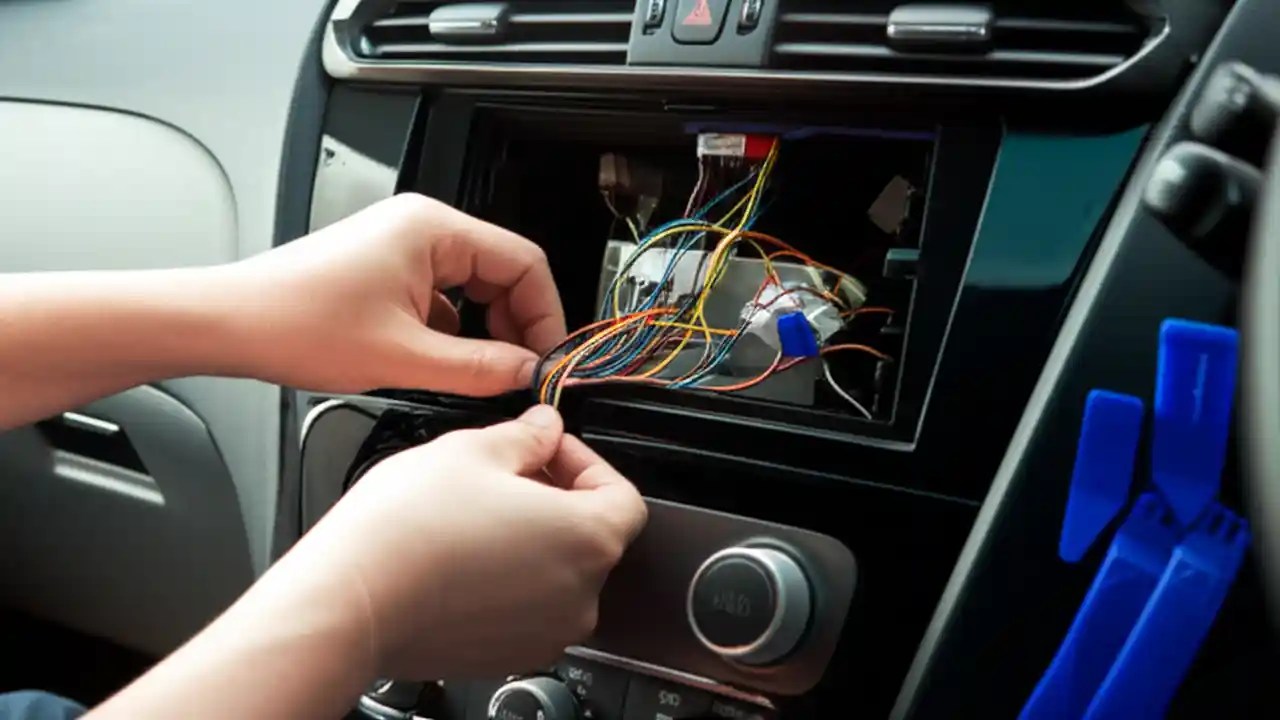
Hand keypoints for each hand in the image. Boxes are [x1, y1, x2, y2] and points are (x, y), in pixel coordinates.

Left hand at [222, 193, 565, 395]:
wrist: (228, 324)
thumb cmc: (294, 322)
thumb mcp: (404, 357)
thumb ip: (480, 368)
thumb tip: (527, 372)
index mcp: (433, 228)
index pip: (524, 263)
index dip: (545, 315)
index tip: (548, 358)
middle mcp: (420, 228)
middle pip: (503, 274)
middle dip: (516, 326)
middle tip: (520, 374)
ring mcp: (403, 248)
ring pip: (473, 290)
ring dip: (483, 333)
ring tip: (478, 374)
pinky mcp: (387, 271)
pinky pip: (443, 300)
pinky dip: (453, 334)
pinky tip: (441, 366)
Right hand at [280, 405, 646, 679]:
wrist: (351, 601)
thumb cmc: (408, 529)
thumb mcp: (473, 449)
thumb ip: (527, 436)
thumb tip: (545, 429)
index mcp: (589, 539)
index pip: (623, 495)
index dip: (585, 462)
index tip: (547, 448)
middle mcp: (580, 596)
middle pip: (590, 535)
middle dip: (555, 497)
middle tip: (506, 472)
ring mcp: (545, 634)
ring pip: (556, 573)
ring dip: (530, 538)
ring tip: (476, 512)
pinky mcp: (507, 656)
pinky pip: (524, 608)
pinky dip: (507, 579)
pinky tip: (461, 554)